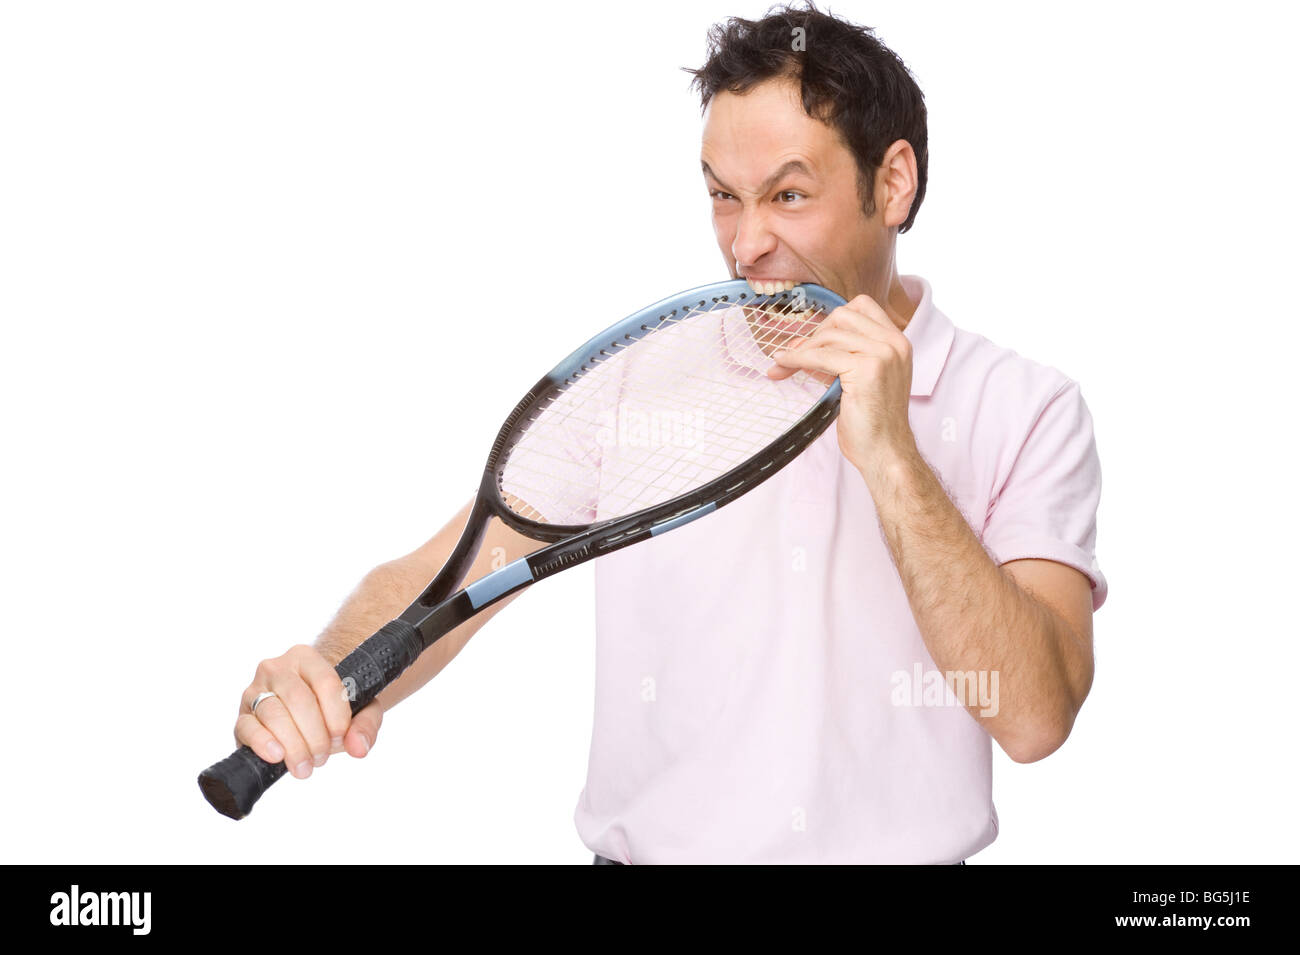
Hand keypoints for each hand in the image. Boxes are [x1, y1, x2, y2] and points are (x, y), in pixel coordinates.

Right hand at [235, 644, 382, 777]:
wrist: (307, 710)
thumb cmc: (332, 707)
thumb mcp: (359, 709)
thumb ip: (366, 725)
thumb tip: (358, 747)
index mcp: (306, 658)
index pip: (325, 682)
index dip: (336, 714)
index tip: (341, 736)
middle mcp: (277, 668)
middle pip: (298, 699)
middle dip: (314, 735)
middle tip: (323, 757)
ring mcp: (255, 691)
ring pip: (274, 714)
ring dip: (294, 745)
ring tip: (306, 766)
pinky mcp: (242, 717)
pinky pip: (247, 727)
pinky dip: (262, 742)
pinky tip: (277, 755)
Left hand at [766, 293, 914, 471]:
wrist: (885, 453)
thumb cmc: (872, 423)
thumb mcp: (859, 379)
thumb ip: (839, 357)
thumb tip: (800, 344)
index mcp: (897, 342)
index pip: (861, 306)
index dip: (833, 321)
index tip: (813, 342)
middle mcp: (894, 343)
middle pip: (843, 315)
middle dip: (815, 334)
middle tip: (795, 356)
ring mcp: (883, 353)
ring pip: (830, 334)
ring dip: (803, 349)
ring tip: (785, 366)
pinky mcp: (867, 368)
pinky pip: (822, 355)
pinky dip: (798, 359)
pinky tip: (784, 365)